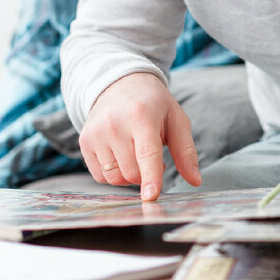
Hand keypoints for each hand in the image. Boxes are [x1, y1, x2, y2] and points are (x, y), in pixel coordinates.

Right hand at [77, 71, 200, 200]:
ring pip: (114, 178)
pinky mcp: (84, 142)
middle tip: (152, 155)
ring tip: (136, 153)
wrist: (121, 84)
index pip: (147, 153)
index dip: (150, 177)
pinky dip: (114, 174)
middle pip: (132, 172)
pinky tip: (121, 155)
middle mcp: (114, 124)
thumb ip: (186, 151)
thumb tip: (195, 180)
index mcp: (142, 116)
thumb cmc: (154, 105)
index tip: (151, 196)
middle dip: (146, 174)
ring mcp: (96, 133)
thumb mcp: (177, 120)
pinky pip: (100, 176)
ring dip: (129, 176)